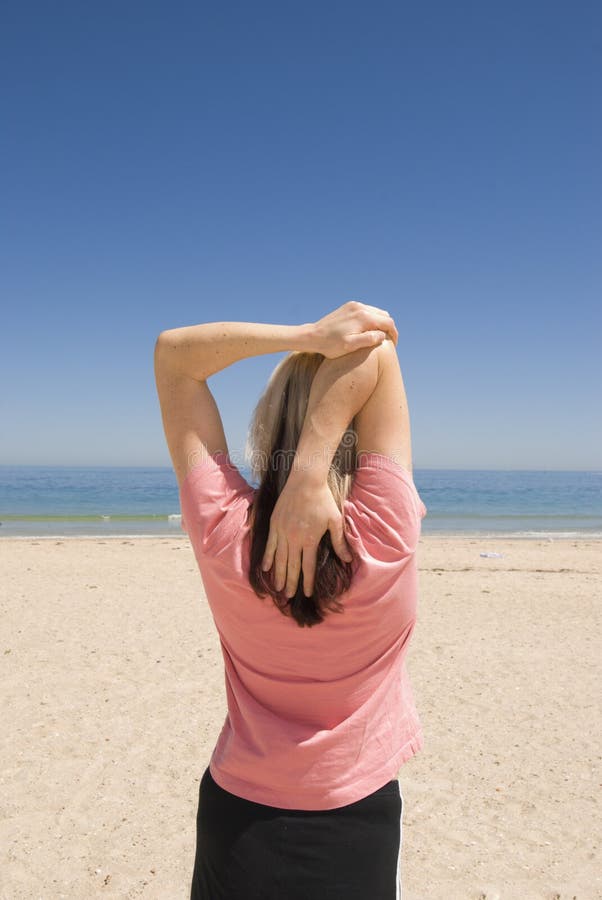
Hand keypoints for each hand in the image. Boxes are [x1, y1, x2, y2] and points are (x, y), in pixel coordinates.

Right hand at [261, 477, 352, 597]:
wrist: (305, 480)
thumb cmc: (323, 499)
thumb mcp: (335, 520)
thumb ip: (339, 542)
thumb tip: (347, 560)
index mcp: (310, 539)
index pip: (308, 566)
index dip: (308, 581)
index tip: (308, 594)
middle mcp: (294, 539)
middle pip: (291, 566)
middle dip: (291, 582)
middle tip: (288, 596)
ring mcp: (282, 532)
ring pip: (279, 558)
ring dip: (278, 574)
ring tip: (278, 588)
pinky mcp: (274, 524)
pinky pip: (270, 545)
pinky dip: (267, 558)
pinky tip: (265, 569)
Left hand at [312, 300, 397, 358]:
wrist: (312, 336)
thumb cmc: (330, 344)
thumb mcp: (350, 345)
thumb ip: (369, 339)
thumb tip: (383, 335)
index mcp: (363, 317)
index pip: (388, 323)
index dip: (394, 334)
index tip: (393, 345)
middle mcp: (360, 307)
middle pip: (384, 316)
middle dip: (389, 328)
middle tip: (388, 342)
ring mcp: (354, 305)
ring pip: (376, 312)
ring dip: (380, 323)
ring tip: (379, 336)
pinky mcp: (348, 306)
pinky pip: (366, 310)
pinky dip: (371, 319)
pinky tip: (367, 329)